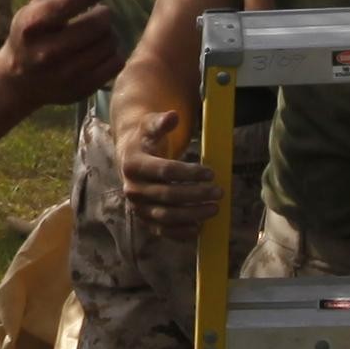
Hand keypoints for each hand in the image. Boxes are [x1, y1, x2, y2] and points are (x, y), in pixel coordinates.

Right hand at [0, 0, 125, 104]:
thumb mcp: (34, 8)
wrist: (16, 81)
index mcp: (32, 25)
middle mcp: (47, 52)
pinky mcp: (80, 90)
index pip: (66, 4)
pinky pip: (116, 63)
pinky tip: (101, 52)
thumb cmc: (29, 36)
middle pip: (96, 25)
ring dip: (109, 34)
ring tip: (98, 35)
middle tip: (100, 16)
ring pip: (110, 43)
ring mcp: (64, 74)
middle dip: (104, 15)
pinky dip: (114, 53)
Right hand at [115, 99, 224, 226]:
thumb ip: (160, 122)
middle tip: (219, 192)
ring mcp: (137, 207)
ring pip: (166, 216)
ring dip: (192, 215)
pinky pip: (162, 230)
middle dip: (196, 195)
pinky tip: (199, 228)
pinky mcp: (144, 219)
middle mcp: (132, 188)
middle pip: (168, 195)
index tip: (211, 173)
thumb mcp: (150, 125)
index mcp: (133, 164)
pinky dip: (180, 232)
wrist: (130, 158)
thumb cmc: (146, 140)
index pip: (165, 171)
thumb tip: (173, 116)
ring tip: (214, 208)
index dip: (189, 173)